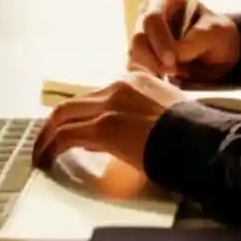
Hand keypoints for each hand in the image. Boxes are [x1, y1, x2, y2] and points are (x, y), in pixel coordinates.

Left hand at [33, 71, 187, 171]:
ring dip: (47, 137)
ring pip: (63, 116)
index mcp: (135, 80)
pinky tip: (49, 160)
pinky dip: (52, 148)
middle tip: (46, 140)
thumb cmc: (191, 132)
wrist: (198, 137)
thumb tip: (129, 135)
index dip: (80, 114)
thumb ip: (146, 115)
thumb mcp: (168, 112)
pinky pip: (66, 136)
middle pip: (73, 102)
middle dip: (54, 123)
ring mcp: (110, 105)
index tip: (73, 129)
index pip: (97, 94)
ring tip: (41, 154)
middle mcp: (119, 87)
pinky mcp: (104, 127)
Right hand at [129, 0, 240, 83]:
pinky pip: (136, 70)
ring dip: (152, 70)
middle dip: (154, 59)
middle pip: (138, 39)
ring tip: (173, 76)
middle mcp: (147, 14)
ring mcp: (142, 36)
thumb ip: (196, 41)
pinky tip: (164, 82)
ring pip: (135, 56)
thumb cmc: (217, 34)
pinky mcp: (140, 57)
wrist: (219, 52)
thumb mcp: (216, 32)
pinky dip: (149, 78)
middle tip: (174, 72)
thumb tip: (174, 56)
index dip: (159, 40)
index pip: (152, 18)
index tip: (173, 60)